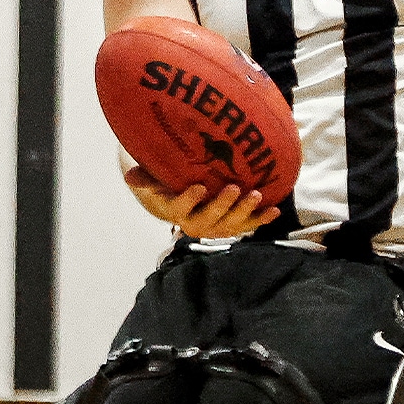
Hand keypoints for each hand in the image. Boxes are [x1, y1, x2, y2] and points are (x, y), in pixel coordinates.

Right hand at [122, 166, 277, 237]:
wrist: (184, 204)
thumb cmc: (168, 187)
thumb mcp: (155, 181)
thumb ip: (145, 178)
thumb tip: (129, 176)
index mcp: (176, 212)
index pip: (180, 209)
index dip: (189, 200)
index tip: (198, 187)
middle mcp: (196, 224)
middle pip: (209, 220)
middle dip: (223, 206)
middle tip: (235, 188)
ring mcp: (217, 227)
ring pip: (231, 224)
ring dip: (245, 212)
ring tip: (256, 195)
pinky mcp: (233, 225)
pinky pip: (248, 225)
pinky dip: (261, 219)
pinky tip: (274, 210)